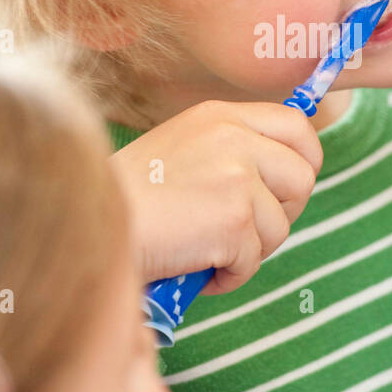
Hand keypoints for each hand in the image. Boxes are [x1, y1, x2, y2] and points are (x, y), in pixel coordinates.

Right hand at [111, 100, 322, 292]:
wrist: (88, 228)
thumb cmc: (126, 200)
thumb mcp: (181, 150)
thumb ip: (228, 152)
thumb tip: (281, 179)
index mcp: (220, 115)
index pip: (297, 125)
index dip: (303, 161)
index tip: (286, 189)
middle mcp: (234, 137)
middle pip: (303, 178)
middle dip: (281, 213)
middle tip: (240, 231)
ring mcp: (238, 176)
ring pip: (281, 227)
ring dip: (248, 251)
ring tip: (203, 248)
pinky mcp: (236, 219)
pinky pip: (254, 262)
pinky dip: (227, 276)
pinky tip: (192, 264)